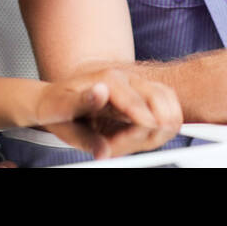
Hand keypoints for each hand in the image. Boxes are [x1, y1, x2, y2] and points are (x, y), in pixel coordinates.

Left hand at [33, 69, 181, 158]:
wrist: (57, 97)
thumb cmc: (58, 104)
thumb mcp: (61, 106)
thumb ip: (82, 103)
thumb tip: (100, 95)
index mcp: (108, 78)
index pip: (136, 101)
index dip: (138, 126)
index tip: (133, 142)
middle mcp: (127, 78)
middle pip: (160, 99)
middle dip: (149, 130)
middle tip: (118, 147)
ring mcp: (138, 86)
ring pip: (169, 104)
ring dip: (159, 129)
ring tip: (126, 143)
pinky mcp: (144, 96)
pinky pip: (168, 107)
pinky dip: (165, 125)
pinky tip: (141, 138)